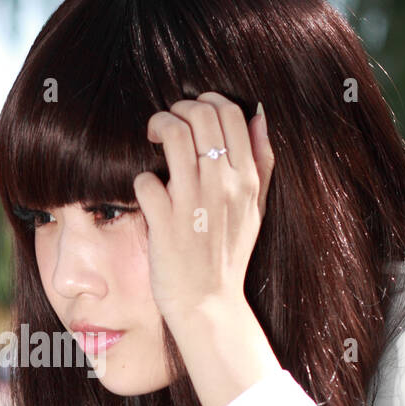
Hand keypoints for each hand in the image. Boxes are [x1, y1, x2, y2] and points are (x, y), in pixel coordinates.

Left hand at [132, 91, 274, 322]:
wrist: (208, 304)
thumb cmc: (228, 255)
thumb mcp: (257, 209)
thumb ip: (262, 162)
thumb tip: (260, 116)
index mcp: (247, 180)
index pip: (231, 113)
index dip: (206, 101)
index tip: (192, 111)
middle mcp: (223, 186)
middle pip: (200, 114)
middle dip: (178, 109)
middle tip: (167, 123)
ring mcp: (192, 203)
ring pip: (172, 134)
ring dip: (157, 126)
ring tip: (151, 137)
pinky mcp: (164, 221)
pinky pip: (146, 178)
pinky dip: (142, 180)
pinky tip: (148, 193)